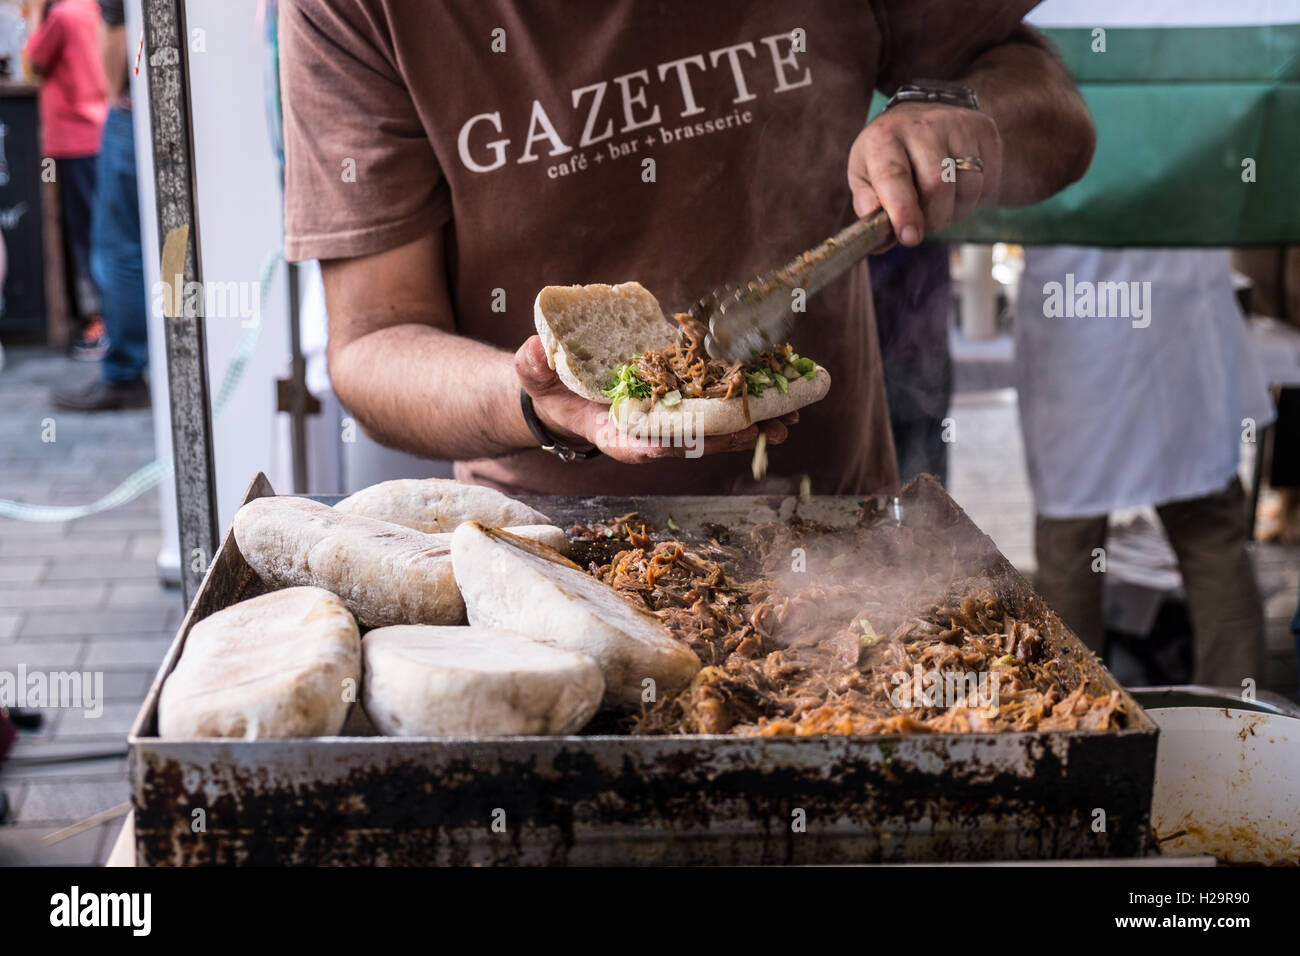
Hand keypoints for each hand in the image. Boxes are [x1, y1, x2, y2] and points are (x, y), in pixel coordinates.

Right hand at [513, 336, 795, 463]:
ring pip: (713, 429)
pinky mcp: (683, 402)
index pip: (628, 444)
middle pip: (686, 441)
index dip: (648, 447)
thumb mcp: (534, 375)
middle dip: (721, 438)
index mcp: (609, 431)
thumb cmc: (551, 388)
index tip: (663, 449)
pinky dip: (747, 404)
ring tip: (784, 423)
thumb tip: (534, 351)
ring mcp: (668, 420)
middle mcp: (645, 432)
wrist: (569, 390)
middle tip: (755, 431)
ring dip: (749, 427)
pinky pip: (718, 405)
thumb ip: (533, 365)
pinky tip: (779, 398)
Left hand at [847, 102, 1002, 246]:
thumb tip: (882, 242)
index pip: (894, 176)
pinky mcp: (984, 130)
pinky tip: (958, 189)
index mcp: (883, 138)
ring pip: (968, 187)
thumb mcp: (864, 176)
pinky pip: (988, 181)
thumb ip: (869, 208)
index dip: (903, 211)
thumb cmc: (887, 155)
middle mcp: (921, 125)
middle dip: (934, 219)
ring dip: (955, 212)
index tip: (909, 237)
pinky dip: (974, 199)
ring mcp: (957, 124)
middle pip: (938, 185)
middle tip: (925, 225)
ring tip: (940, 207)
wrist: (918, 112)